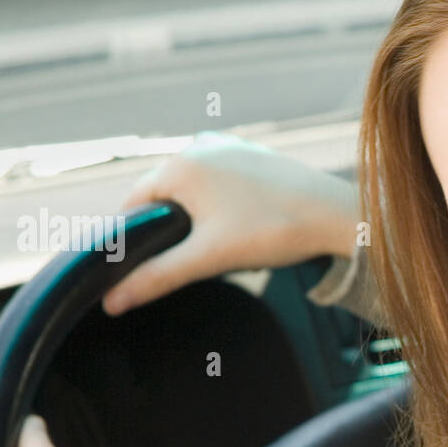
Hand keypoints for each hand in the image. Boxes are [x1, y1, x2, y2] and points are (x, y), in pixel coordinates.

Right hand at [102, 135, 360, 315]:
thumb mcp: (208, 258)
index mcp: (179, 166)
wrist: (336, 215)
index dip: (130, 237)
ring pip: (192, 186)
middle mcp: (198, 146)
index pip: (133, 203)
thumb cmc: (273, 231)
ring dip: (192, 214)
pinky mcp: (252, 154)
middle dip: (164, 225)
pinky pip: (219, 179)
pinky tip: (235, 225)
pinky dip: (216, 201)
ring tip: (211, 245)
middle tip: (179, 261)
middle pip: (162, 193)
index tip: (136, 265)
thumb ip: (157, 276)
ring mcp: (227, 146)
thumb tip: (111, 301)